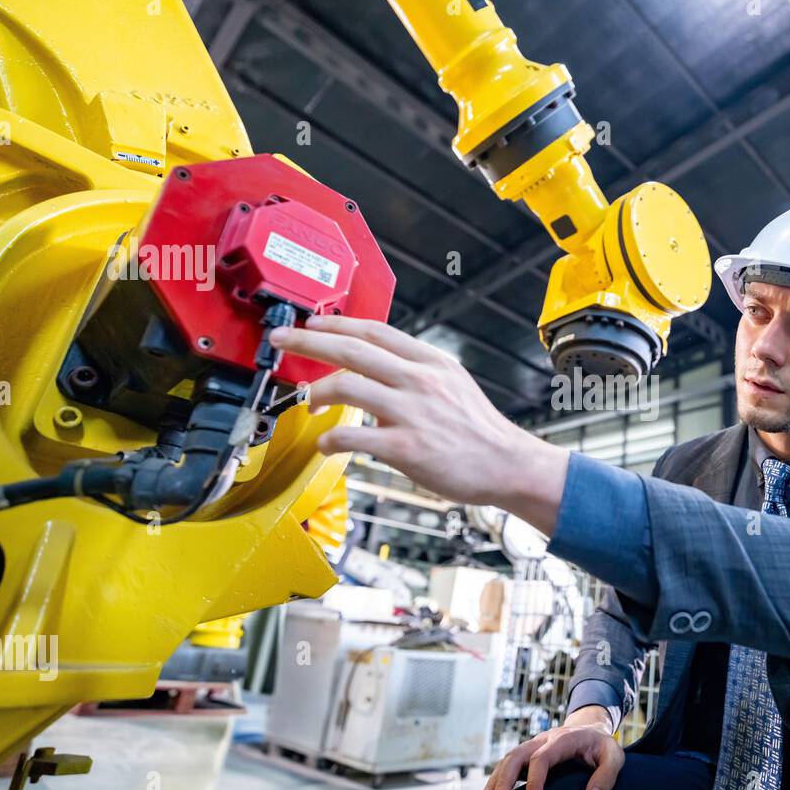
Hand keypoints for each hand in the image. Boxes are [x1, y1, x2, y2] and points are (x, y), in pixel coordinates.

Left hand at [268, 315, 569, 533]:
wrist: (508, 465)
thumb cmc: (481, 432)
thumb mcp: (455, 384)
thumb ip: (418, 372)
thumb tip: (381, 368)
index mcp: (431, 362)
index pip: (375, 331)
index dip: (337, 324)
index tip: (312, 324)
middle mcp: (419, 380)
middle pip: (351, 349)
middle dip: (308, 341)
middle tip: (282, 341)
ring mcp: (411, 412)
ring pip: (346, 385)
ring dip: (315, 392)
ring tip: (307, 403)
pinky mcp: (405, 448)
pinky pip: (352, 437)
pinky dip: (330, 440)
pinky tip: (326, 445)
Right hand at [472, 706, 623, 789]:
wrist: (590, 728)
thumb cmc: (602, 746)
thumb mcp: (615, 756)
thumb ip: (606, 777)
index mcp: (562, 739)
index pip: (541, 759)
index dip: (534, 785)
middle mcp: (541, 740)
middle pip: (513, 758)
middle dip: (502, 786)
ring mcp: (530, 747)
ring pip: (504, 762)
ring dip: (491, 787)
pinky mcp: (525, 756)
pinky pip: (504, 768)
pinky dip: (493, 785)